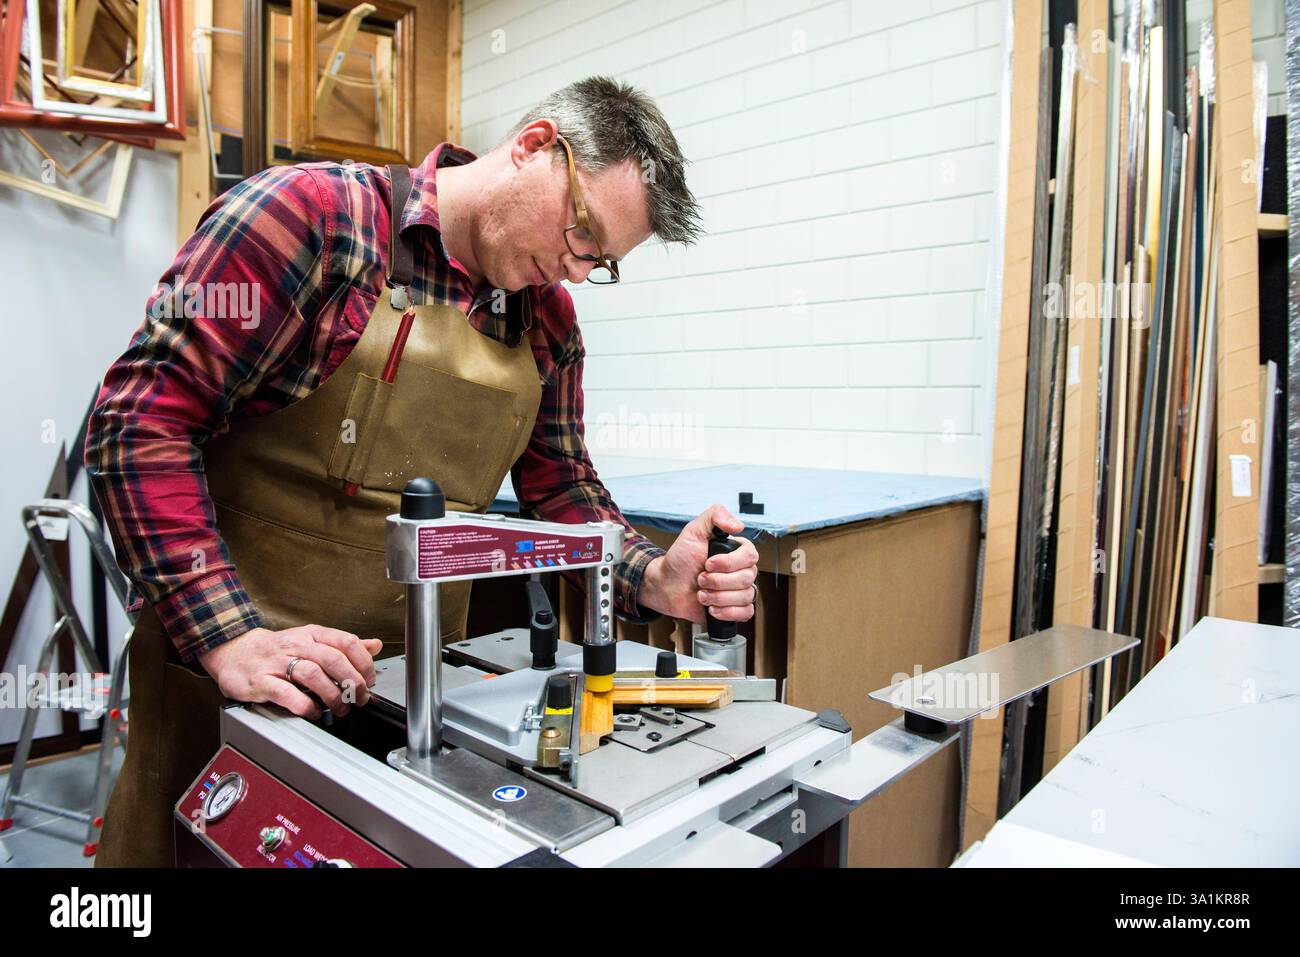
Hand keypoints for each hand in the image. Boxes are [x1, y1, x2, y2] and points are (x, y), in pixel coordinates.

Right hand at [198, 624, 382, 719]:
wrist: (234, 652)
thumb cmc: (277, 649)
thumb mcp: (312, 640)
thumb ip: (343, 645)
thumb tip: (375, 645)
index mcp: (312, 634)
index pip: (346, 642)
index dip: (363, 663)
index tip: (370, 680)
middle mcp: (297, 645)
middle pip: (333, 659)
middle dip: (353, 682)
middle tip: (360, 698)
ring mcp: (278, 662)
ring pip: (313, 675)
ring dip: (333, 695)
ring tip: (341, 709)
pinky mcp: (262, 681)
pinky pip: (287, 693)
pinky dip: (305, 706)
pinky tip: (314, 712)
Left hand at [639, 504, 758, 623]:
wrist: (667, 586)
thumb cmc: (680, 559)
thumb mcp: (693, 531)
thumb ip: (715, 516)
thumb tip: (738, 525)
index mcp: (736, 551)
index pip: (750, 556)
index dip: (729, 563)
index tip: (708, 563)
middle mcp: (741, 570)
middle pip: (747, 578)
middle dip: (718, 581)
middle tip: (700, 579)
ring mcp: (739, 590)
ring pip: (745, 596)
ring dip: (718, 597)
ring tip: (701, 594)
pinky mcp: (734, 608)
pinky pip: (746, 613)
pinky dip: (727, 612)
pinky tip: (712, 608)